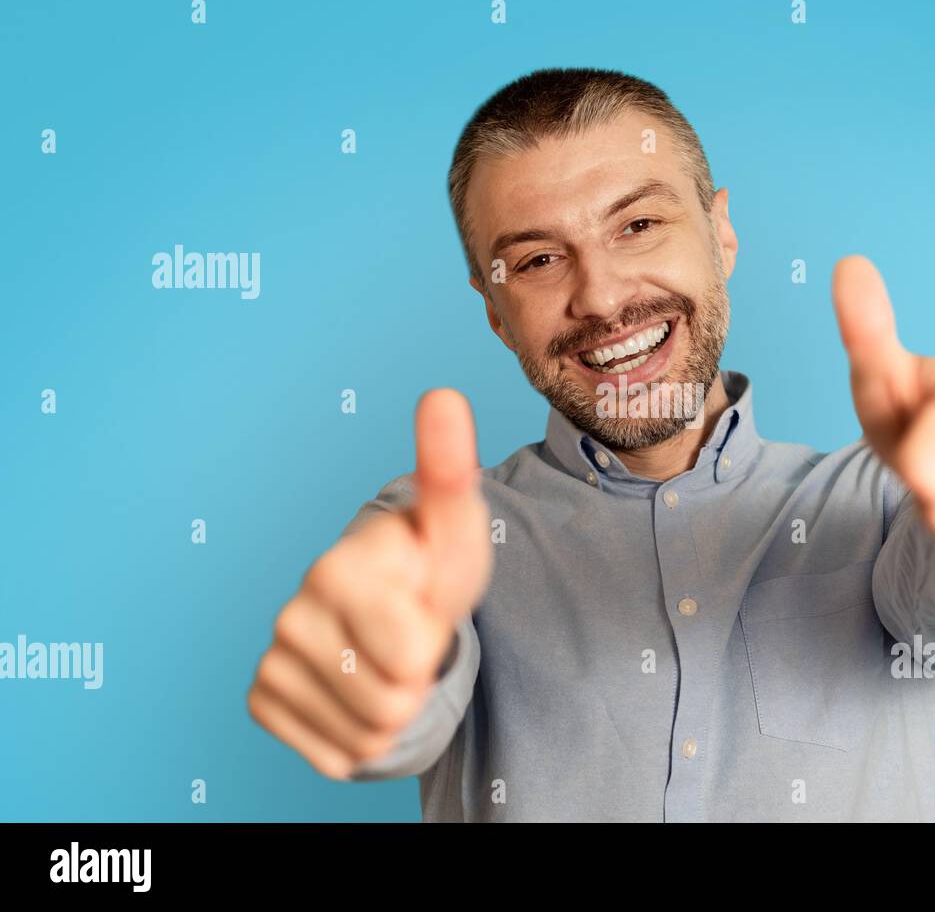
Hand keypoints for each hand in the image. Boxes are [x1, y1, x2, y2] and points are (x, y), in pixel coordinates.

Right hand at [247, 390, 492, 778]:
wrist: (388, 611)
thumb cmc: (426, 567)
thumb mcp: (456, 532)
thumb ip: (450, 471)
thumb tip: (444, 394)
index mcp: (340, 566)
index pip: (412, 654)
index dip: (433, 638)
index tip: (419, 599)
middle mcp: (294, 610)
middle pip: (393, 700)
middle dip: (417, 678)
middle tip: (409, 637)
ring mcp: (274, 657)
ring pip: (370, 733)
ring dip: (393, 709)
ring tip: (387, 659)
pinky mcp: (263, 699)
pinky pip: (337, 755)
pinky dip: (359, 734)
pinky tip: (357, 687)